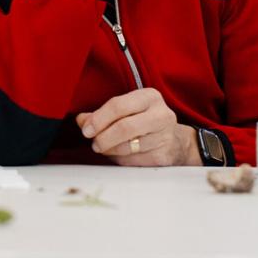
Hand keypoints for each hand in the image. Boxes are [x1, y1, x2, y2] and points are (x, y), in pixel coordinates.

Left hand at [75, 88, 199, 165]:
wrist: (175, 142)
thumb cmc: (143, 122)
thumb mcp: (125, 111)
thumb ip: (101, 115)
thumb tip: (81, 120)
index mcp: (149, 97)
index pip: (118, 105)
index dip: (98, 119)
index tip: (86, 130)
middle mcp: (161, 114)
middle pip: (124, 127)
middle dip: (103, 137)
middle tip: (94, 144)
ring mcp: (165, 136)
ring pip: (128, 147)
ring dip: (110, 150)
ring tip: (104, 148)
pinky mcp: (165, 156)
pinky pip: (134, 160)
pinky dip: (121, 160)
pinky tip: (120, 155)